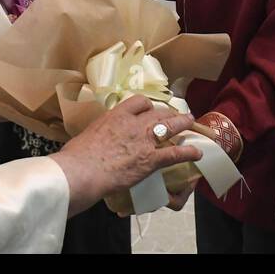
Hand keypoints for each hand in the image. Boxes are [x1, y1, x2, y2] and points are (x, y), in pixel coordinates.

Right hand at [50, 96, 201, 217]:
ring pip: (170, 127)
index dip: (148, 106)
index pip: (138, 102)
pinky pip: (175, 153)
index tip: (150, 109)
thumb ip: (98, 135)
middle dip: (169, 113)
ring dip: (183, 124)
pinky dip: (188, 152)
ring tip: (191, 123)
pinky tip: (197, 153)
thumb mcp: (87, 135)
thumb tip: (94, 142)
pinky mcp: (151, 159)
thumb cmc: (77, 156)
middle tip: (176, 115)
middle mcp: (133, 124)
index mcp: (116, 116)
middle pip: (158, 113)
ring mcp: (144, 141)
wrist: (81, 171)